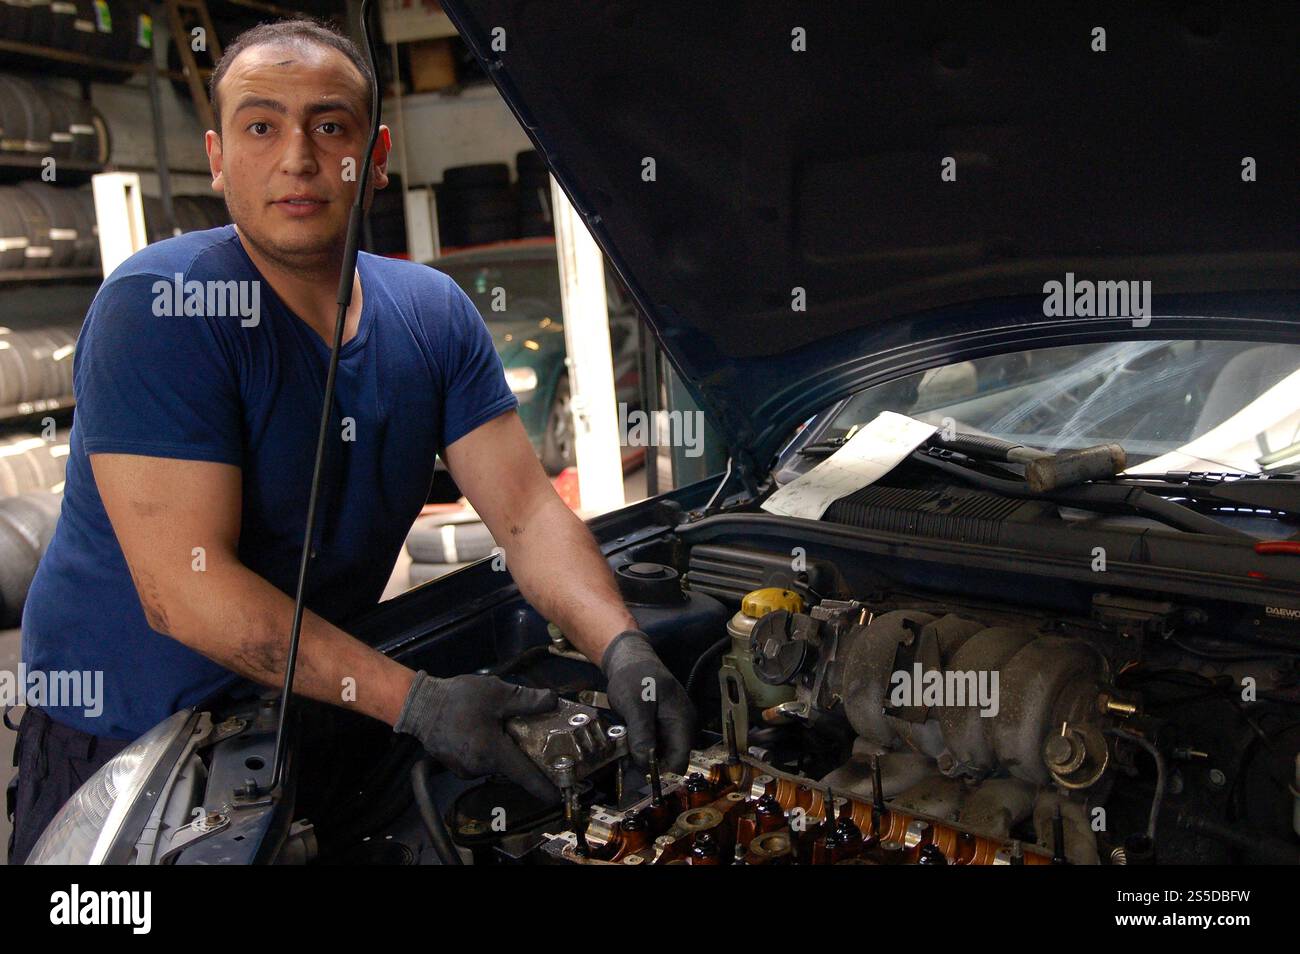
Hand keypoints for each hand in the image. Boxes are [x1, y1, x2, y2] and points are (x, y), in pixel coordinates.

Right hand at [394, 671, 559, 800]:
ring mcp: (466, 769)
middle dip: (523, 753)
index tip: (558, 795)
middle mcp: (480, 768)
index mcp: (494, 753)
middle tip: (532, 735)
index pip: (526, 776)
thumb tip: (553, 701)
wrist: (419, 704)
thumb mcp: (497, 693)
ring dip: (504, 749)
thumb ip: (528, 700)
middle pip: (512, 767)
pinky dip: (488, 749)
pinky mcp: (456, 766)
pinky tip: (484, 730)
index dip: (544, 787)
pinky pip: (481, 761)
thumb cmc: (458, 699)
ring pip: (496, 763)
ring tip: (502, 726)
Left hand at [601, 630, 694, 773]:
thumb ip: (642, 734)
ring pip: (660, 755)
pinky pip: (653, 745)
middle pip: (670, 761)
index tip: (641, 779)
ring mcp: (672, 727)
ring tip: (624, 753)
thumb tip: (645, 763)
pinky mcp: (660, 726)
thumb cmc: (635, 675)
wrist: (629, 658)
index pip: (679, 761)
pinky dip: (640, 748)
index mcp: (682, 722)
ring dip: (643, 757)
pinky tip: (627, 744)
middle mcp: (682, 727)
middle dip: (649, 767)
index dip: (662, 774)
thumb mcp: (635, 704)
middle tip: (625, 767)